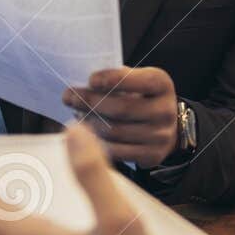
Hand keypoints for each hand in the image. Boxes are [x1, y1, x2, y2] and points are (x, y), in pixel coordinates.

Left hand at [62, 66, 178, 167]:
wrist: (165, 127)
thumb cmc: (142, 98)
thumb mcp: (138, 81)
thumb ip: (118, 79)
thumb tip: (86, 86)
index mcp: (162, 85)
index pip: (138, 81)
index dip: (113, 79)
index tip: (91, 79)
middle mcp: (165, 111)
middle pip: (122, 108)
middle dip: (91, 102)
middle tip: (69, 97)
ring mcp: (160, 136)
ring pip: (116, 132)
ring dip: (89, 124)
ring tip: (75, 116)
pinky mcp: (152, 155)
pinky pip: (117, 151)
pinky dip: (96, 144)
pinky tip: (84, 136)